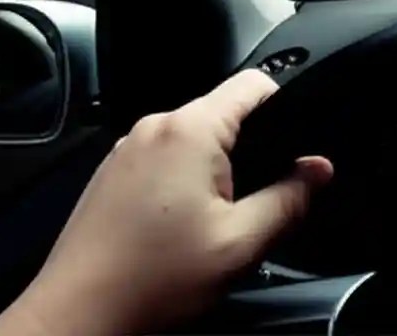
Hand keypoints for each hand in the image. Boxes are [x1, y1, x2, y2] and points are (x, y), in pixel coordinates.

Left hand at [0, 70, 332, 335]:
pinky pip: (163, 162)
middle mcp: (154, 128)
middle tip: (250, 208)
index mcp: (189, 131)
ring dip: (213, 174)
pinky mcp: (112, 174)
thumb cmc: (151, 281)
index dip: (285, 106)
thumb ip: (289, 200)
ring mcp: (127, 150)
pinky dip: (181, 186)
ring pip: (193, 142)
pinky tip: (177, 232)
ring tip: (209, 227)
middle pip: (223, 115)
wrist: (77, 314)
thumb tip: (319, 169)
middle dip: (248, 153)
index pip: (253, 83)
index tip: (295, 147)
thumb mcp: (241, 243)